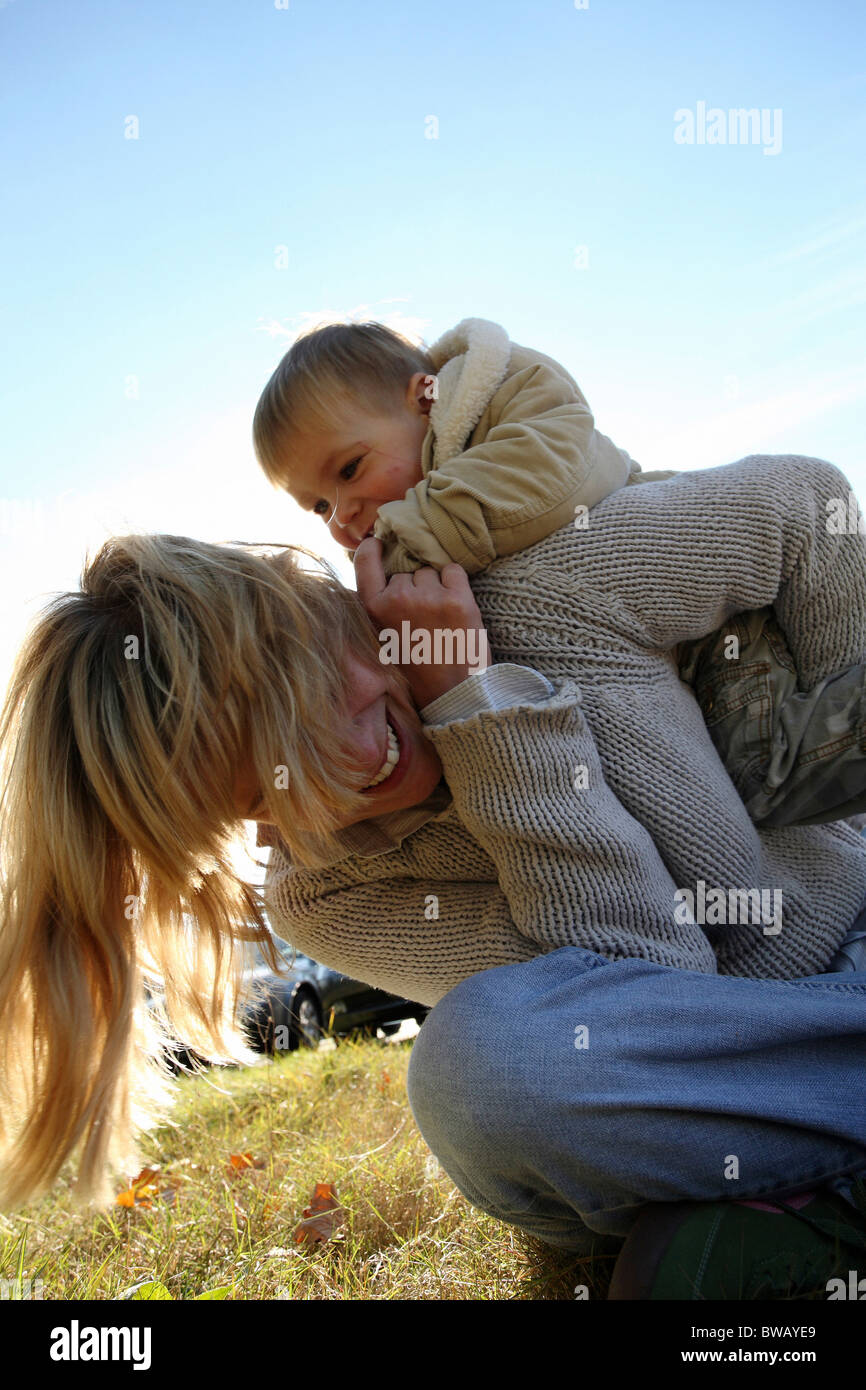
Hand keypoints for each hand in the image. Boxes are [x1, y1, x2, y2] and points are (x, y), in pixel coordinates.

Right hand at [353, 536, 489, 707]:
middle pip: (406, 572)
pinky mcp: (457, 599)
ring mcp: (429, 597)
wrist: (453, 695)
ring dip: (436, 587)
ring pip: (430, 572)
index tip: (377, 542)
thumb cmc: (418, 670)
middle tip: (424, 618)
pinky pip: (453, 571)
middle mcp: (398, 599)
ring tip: (441, 618)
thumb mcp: (383, 639)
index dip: (372, 548)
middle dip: (414, 588)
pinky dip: (456, 583)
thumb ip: (381, 609)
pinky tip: (456, 607)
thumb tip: (388, 577)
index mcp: (374, 611)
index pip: (365, 563)